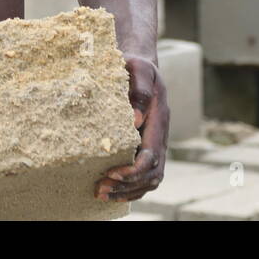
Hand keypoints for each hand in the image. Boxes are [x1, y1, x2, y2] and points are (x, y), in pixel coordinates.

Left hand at [96, 56, 167, 202]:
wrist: (140, 66)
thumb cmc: (137, 66)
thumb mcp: (139, 68)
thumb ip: (139, 90)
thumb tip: (134, 120)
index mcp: (159, 120)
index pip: (152, 156)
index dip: (133, 170)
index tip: (111, 172)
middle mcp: (160, 136)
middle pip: (152, 175)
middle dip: (127, 186)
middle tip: (99, 189)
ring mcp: (154, 144)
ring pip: (150, 180)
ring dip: (127, 191)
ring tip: (100, 193)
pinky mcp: (145, 146)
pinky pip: (143, 175)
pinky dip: (128, 188)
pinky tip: (109, 190)